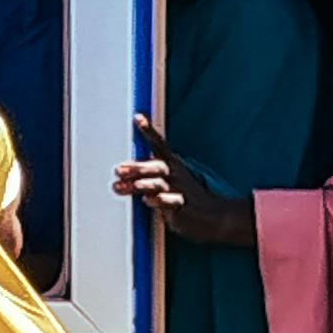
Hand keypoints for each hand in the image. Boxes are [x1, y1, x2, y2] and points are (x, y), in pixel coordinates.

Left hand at [113, 120, 255, 247]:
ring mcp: (180, 190)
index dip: (149, 131)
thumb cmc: (187, 197)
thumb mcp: (170, 181)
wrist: (214, 215)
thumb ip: (148, 175)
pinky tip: (149, 201)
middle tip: (118, 170)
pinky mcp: (183, 206)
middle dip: (137, 167)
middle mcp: (176, 174)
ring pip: (159, 184)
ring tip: (127, 186)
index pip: (160, 145)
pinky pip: (171, 202)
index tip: (138, 117)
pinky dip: (160, 201)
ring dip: (142, 184)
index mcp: (173, 165)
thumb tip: (123, 171)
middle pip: (156, 166)